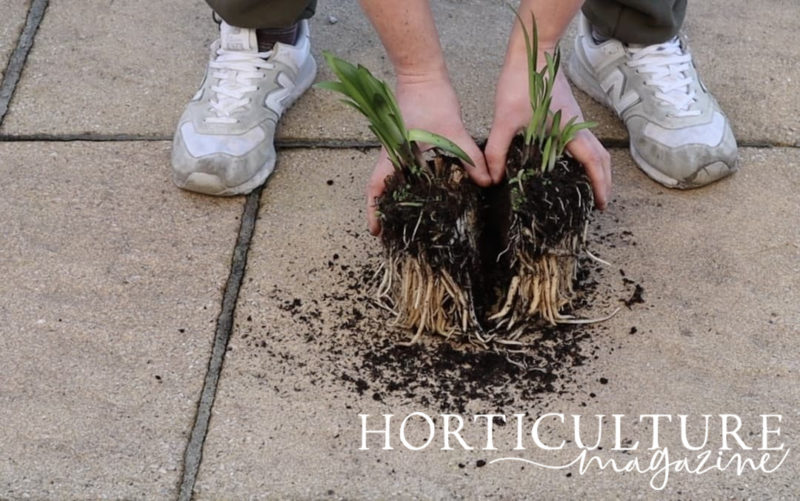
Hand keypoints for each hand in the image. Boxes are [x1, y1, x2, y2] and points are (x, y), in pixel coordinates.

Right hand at [366, 73, 491, 234]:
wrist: (423, 73)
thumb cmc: (429, 98)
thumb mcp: (451, 130)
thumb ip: (469, 157)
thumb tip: (486, 181)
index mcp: (393, 155)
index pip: (376, 188)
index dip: (373, 211)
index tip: (376, 231)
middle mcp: (392, 154)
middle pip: (383, 189)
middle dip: (386, 211)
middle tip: (397, 232)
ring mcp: (399, 148)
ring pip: (395, 179)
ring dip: (399, 197)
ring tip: (413, 217)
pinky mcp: (409, 142)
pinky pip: (408, 167)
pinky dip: (414, 181)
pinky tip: (431, 189)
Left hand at [485, 56, 611, 209]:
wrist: (533, 53)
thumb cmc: (522, 82)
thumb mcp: (505, 119)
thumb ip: (497, 150)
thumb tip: (492, 178)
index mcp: (569, 131)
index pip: (593, 163)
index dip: (600, 185)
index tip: (602, 204)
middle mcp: (577, 126)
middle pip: (602, 158)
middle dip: (605, 180)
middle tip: (599, 202)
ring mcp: (575, 119)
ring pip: (595, 148)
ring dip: (598, 168)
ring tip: (591, 186)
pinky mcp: (568, 114)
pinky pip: (585, 140)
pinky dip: (587, 156)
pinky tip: (571, 163)